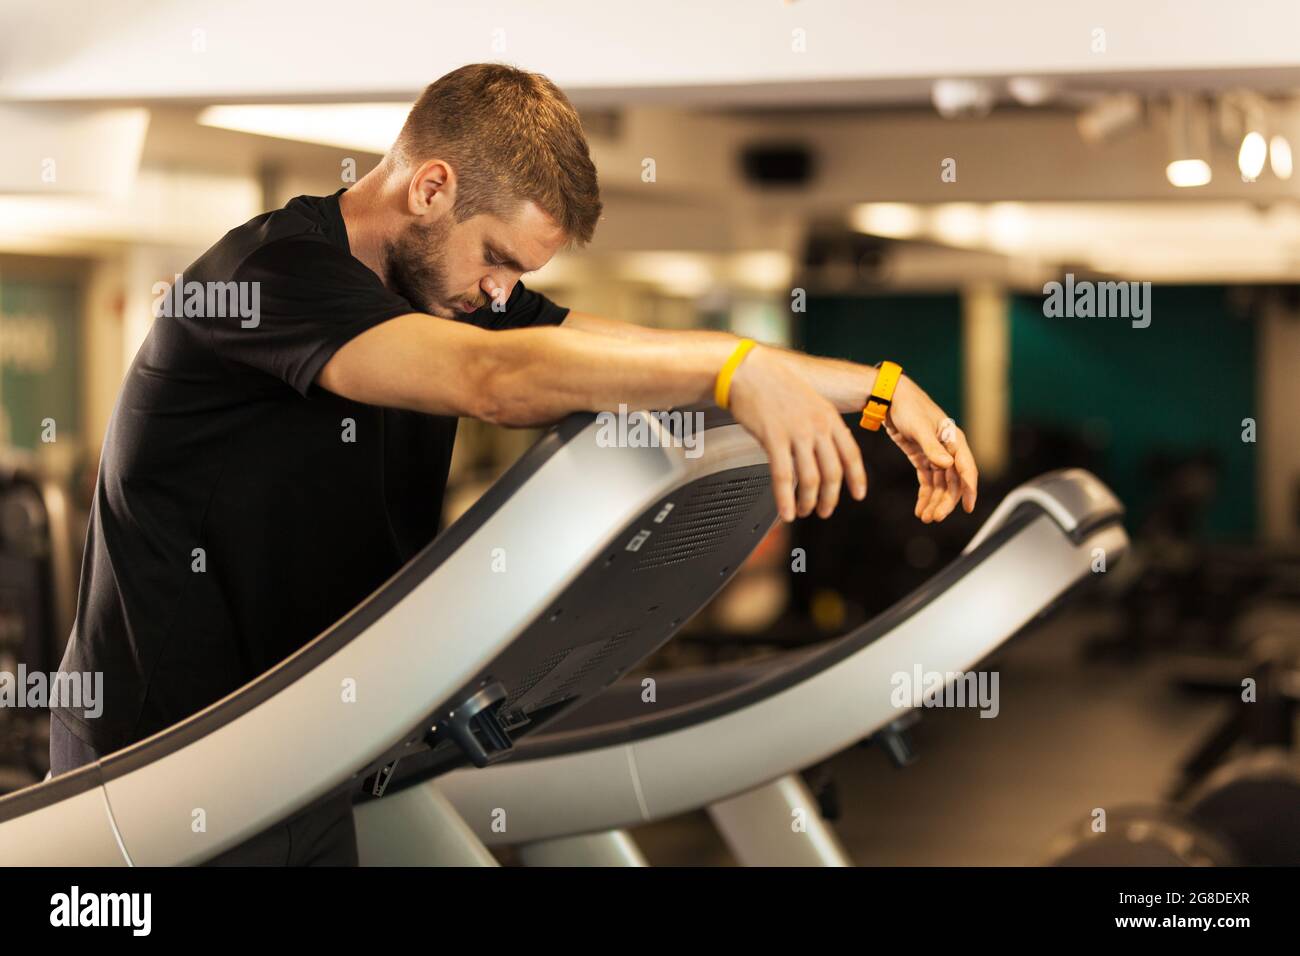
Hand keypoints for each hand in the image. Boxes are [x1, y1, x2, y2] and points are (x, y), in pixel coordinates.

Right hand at [728, 346, 867, 522]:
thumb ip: (821, 424)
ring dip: (808, 502)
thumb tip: (826, 452)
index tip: (858, 495)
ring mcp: (796, 432)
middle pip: (832, 472)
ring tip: (804, 511)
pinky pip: (783, 477)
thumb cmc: (773, 384)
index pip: (851, 453)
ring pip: (810, 478)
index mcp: (829, 416)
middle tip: (825, 511)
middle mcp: (816, 425)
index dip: (857, 478)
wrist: (747, 370)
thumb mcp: (810, 400)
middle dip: (830, 498)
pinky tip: (786, 512)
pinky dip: (786, 500)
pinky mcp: (773, 438)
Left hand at [883, 375, 978, 522]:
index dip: (969, 489)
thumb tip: (947, 465)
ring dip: (934, 502)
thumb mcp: (919, 427)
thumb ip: (933, 447)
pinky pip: (928, 481)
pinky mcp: (923, 458)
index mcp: (954, 439)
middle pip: (953, 482)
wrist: (889, 398)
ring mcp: (936, 454)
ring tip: (925, 517)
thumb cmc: (908, 407)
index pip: (966, 468)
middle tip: (934, 517)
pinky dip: (925, 495)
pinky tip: (920, 508)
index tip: (968, 507)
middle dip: (945, 501)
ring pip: (941, 485)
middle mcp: (948, 449)